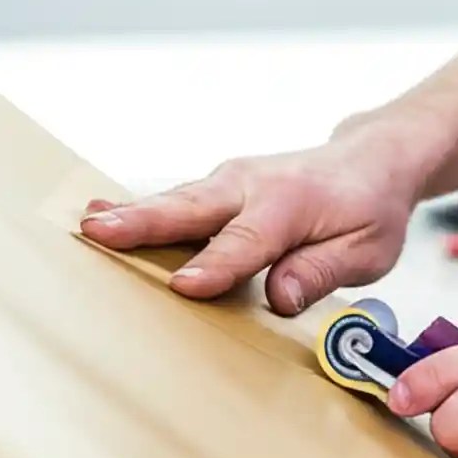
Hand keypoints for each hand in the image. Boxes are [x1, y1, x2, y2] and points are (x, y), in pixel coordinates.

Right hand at [80, 110, 456, 314]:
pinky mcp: (217, 188)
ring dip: (130, 213)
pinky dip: (139, 208)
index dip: (216, 266)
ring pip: (176, 201)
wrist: (371, 160)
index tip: (183, 286)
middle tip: (98, 233)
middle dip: (144, 222)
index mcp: (293, 204)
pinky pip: (177, 201)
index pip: (248, 242)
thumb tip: (278, 297)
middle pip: (193, 209)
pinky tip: (100, 214)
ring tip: (86, 224)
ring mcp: (230, 182)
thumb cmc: (370, 210)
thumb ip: (321, 272)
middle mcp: (253, 185)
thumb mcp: (368, 250)